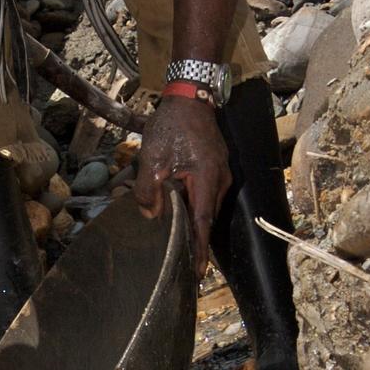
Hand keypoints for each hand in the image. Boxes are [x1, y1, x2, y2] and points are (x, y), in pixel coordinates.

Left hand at [135, 96, 230, 275]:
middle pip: (207, 217)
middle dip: (197, 240)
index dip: (200, 248)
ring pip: (206, 205)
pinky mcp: (215, 166)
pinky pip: (206, 193)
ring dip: (194, 222)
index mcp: (207, 179)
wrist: (190, 97)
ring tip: (183, 243)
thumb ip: (148, 189)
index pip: (203, 222)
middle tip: (187, 265)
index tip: (200, 272)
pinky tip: (181, 211)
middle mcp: (219, 179)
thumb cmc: (172, 125)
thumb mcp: (152, 158)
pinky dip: (194, 205)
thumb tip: (149, 214)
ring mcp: (220, 172)